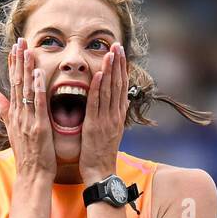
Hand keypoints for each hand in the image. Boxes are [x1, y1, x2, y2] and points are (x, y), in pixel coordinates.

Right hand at [0, 37, 55, 179]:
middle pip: (17, 83)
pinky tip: (38, 74)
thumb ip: (4, 109)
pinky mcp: (39, 127)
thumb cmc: (27, 154)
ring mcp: (28, 120)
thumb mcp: (12, 129)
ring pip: (26, 90)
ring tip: (28, 50)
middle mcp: (19, 114)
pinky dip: (37, 89)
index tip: (14, 48)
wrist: (32, 175)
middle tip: (20, 40)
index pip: (12, 84)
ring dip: (27, 69)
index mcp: (14, 114)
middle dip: (18, 61)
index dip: (13, 65)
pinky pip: (38, 104)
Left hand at [79, 41, 128, 181]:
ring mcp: (106, 120)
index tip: (121, 53)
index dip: (122, 69)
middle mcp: (115, 115)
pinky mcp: (95, 126)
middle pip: (118, 84)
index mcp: (118, 116)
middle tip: (117, 44)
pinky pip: (96, 103)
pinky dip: (98, 87)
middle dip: (118, 63)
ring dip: (110, 69)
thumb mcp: (110, 133)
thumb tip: (114, 104)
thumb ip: (111, 116)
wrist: (100, 173)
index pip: (122, 87)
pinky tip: (99, 73)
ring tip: (110, 52)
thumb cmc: (101, 155)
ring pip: (109, 90)